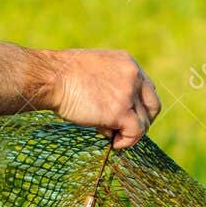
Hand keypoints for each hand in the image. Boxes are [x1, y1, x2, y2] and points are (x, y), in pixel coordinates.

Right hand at [39, 49, 161, 148]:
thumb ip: (112, 82)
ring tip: (109, 134)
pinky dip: (126, 142)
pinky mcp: (120, 111)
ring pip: (144, 123)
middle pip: (153, 106)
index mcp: (128, 63)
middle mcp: (133, 76)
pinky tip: (113, 144)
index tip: (129, 117)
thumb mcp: (96, 69)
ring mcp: (128, 93)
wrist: (52, 77)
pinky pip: (135, 133)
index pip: (148, 89)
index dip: (141, 107)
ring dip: (129, 133)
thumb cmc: (63, 75)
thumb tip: (114, 105)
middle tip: (126, 132)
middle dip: (143, 122)